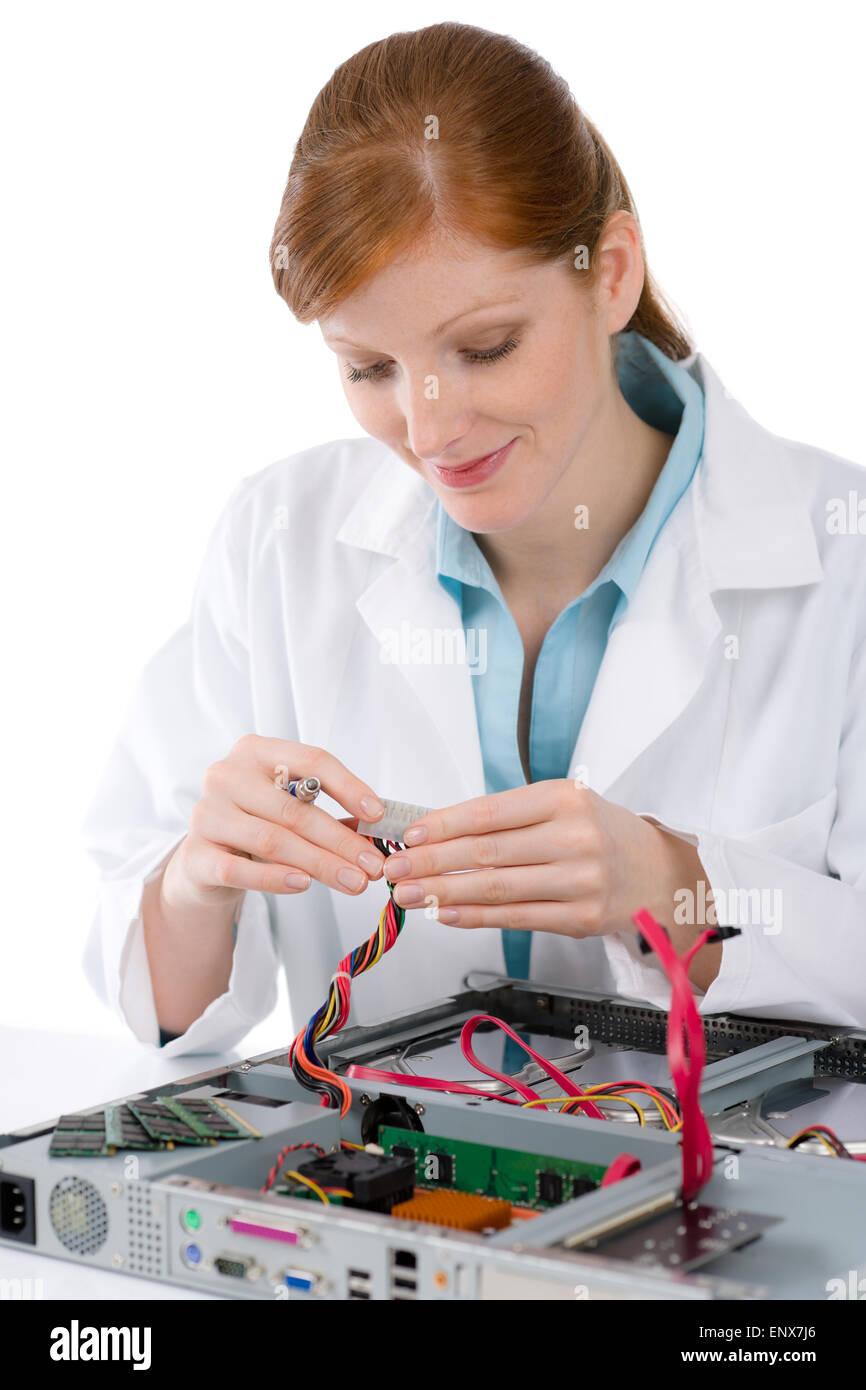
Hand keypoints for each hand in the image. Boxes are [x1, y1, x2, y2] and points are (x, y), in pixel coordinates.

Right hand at [162, 735, 386, 910]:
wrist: (204, 862)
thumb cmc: (256, 826)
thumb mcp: (289, 809)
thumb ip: (328, 815)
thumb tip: (377, 830)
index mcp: (256, 751)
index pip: (312, 760)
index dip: (349, 786)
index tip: (378, 814)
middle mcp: (227, 775)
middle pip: (294, 808)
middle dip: (340, 840)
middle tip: (373, 866)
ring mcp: (207, 813)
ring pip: (272, 840)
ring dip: (320, 864)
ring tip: (354, 882)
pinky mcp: (195, 854)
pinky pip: (240, 868)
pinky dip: (275, 878)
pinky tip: (304, 885)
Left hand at [383, 780, 718, 981]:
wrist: (659, 873)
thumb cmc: (600, 832)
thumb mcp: (563, 805)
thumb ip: (508, 817)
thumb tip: (436, 830)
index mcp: (565, 798)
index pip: (490, 813)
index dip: (443, 824)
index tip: (409, 834)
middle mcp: (575, 837)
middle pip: (487, 852)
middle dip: (432, 862)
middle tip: (394, 868)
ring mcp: (581, 881)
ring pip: (497, 888)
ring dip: (444, 892)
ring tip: (408, 893)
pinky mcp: (581, 918)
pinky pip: (515, 918)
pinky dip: (474, 917)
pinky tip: (445, 913)